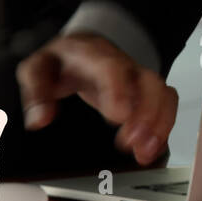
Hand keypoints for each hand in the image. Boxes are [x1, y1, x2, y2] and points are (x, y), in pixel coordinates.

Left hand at [16, 32, 177, 164]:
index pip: (112, 69)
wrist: (80, 47)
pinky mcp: (144, 93)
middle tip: (131, 142)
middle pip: (148, 82)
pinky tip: (151, 150)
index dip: (119, 91)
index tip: (119, 116)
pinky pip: (165, 106)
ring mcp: (137, 79)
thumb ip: (36, 93)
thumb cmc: (60, 60)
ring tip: (143, 153)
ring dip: (158, 125)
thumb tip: (39, 120)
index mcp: (94, 57)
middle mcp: (123, 66)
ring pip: (162, 94)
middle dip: (146, 114)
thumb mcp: (36, 68)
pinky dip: (162, 129)